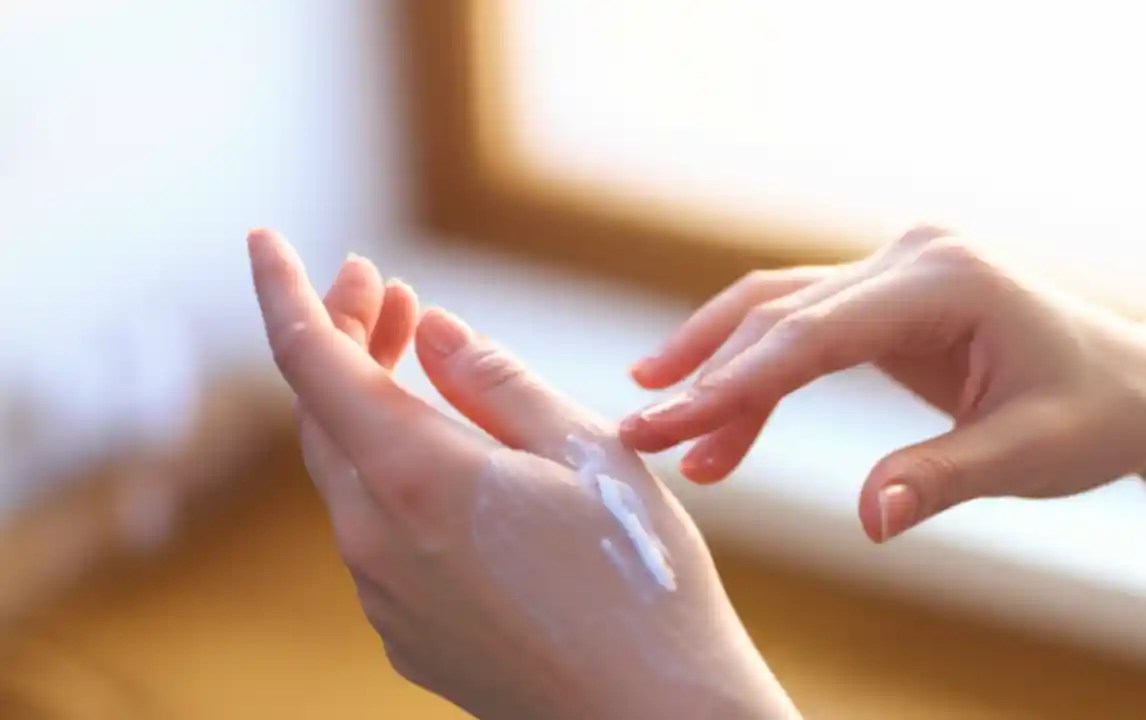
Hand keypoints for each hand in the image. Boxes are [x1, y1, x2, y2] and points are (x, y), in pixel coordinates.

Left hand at [247, 230, 796, 718]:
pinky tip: (449, 461)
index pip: (311, 360)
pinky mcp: (408, 633)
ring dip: (370, 406)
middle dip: (346, 339)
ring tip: (418, 359)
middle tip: (387, 290)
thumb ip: (494, 381)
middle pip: (324, 415)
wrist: (655, 719)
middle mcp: (376, 541)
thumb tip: (429, 329)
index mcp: (416, 479)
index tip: (264, 240)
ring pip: (348, 475)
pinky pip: (377, 533)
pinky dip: (391, 473)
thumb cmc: (638, 578)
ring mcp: (385, 596)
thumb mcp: (584, 450)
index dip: (285, 291)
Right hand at [620, 226, 1145, 542]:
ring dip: (717, 372)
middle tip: (637, 436)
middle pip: (779, 314)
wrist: (1132, 382)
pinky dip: (756, 377)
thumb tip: (867, 522)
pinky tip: (717, 420)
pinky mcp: (883, 296)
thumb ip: (943, 479)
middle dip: (704, 377)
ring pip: (776, 314)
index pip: (814, 332)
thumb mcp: (1032, 455)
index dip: (733, 383)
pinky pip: (800, 331)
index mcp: (947, 279)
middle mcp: (910, 257)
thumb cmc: (1095, 415)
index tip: (662, 425)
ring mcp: (893, 269)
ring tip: (662, 436)